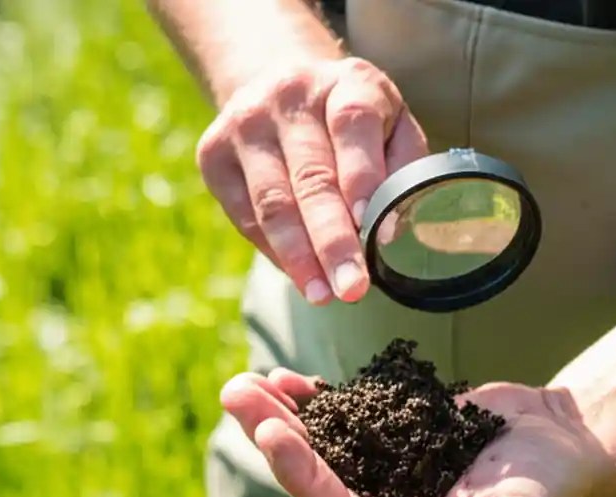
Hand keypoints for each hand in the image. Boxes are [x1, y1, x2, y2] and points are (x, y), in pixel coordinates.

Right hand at [196, 57, 428, 304]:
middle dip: (332, 240)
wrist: (280, 84)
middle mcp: (290, 95)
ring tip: (323, 296)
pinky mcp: (213, 153)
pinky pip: (245, 216)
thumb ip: (402, 171)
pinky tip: (300, 276)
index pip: (354, 125)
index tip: (368, 222)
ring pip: (273, 202)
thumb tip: (393, 233)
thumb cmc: (354, 121)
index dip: (361, 175)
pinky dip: (275, 252)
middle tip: (352, 288)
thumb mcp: (392, 125)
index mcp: (348, 82)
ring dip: (299, 257)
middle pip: (311, 176)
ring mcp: (245, 122)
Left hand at [219, 368, 614, 496]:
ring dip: (280, 417)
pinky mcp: (392, 436)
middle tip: (238, 392)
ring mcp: (386, 473)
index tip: (272, 433)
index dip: (302, 476)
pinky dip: (312, 401)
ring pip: (320, 448)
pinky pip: (343, 420)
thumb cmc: (544, 492)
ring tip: (245, 382)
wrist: (568, 440)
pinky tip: (285, 380)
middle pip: (315, 479)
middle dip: (274, 436)